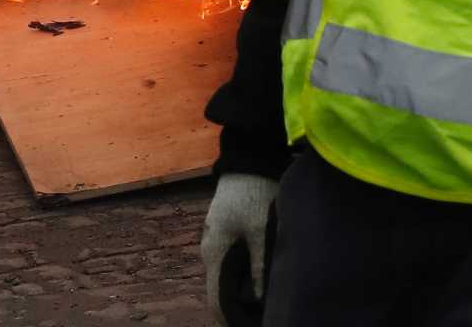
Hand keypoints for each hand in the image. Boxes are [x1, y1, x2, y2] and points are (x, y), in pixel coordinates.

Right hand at [199, 172, 277, 324]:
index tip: (244, 324)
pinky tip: (258, 273)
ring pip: (225, 273)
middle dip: (236, 303)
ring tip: (262, 297)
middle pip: (219, 287)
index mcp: (214, 252)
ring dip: (240, 286)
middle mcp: (209, 249)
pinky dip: (241, 270)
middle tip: (259, 311)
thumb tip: (258, 297)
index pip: (214, 298)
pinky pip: (229, 259)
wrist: (247, 159)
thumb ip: (258, 263)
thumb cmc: (254, 193)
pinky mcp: (223, 230)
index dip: (227, 316)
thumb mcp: (260, 229)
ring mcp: (215, 239)